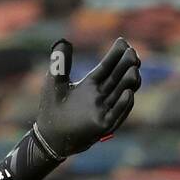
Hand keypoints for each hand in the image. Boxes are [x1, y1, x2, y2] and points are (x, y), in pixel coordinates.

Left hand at [0, 38, 140, 179]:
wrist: (47, 137)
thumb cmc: (51, 110)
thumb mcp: (55, 83)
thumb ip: (60, 64)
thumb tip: (62, 41)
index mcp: (91, 85)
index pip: (108, 67)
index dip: (116, 55)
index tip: (123, 42)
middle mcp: (100, 96)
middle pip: (118, 77)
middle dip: (127, 65)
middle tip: (132, 53)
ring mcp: (103, 110)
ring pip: (122, 93)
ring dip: (129, 81)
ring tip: (133, 69)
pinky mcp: (102, 126)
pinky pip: (116, 115)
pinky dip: (122, 104)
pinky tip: (127, 93)